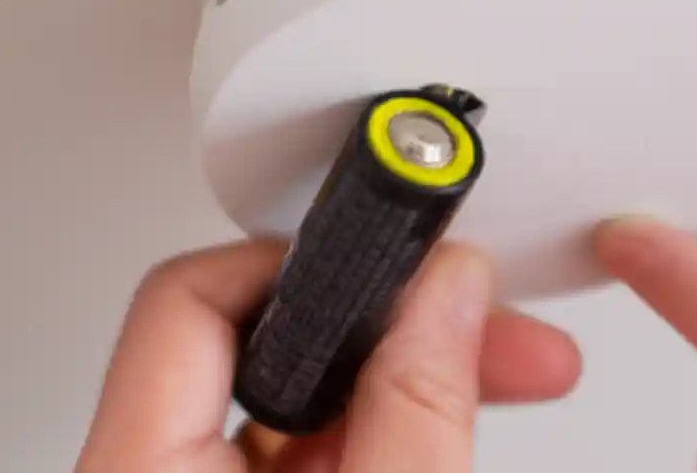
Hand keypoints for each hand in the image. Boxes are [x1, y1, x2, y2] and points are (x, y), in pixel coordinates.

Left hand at [76, 241, 580, 471]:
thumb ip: (416, 408)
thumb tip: (448, 291)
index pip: (190, 299)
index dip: (301, 258)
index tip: (399, 250)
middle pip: (263, 339)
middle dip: (389, 321)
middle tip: (482, 318)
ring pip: (305, 398)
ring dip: (408, 376)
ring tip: (506, 372)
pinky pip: (323, 446)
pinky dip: (395, 427)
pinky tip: (460, 420)